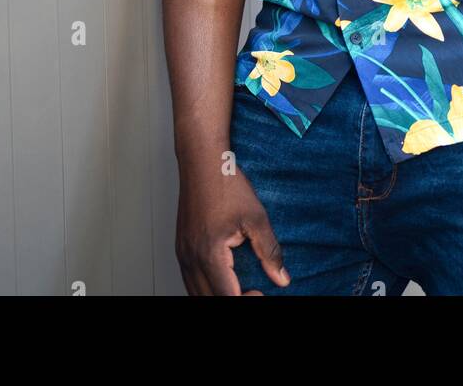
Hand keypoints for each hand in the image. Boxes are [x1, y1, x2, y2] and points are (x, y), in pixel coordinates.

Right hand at [176, 158, 290, 294]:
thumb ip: (269, 252)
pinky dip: (205, 288)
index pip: (226, 297)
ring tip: (240, 289)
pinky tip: (221, 282)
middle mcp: (191, 258)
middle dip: (233, 301)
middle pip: (207, 300)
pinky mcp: (181, 248)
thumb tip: (282, 279)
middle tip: (254, 292)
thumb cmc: (226, 183)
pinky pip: (189, 280)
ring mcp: (182, 253)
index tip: (261, 293)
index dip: (247, 301)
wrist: (201, 160)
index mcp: (209, 253)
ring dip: (217, 296)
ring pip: (195, 293)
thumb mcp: (256, 217)